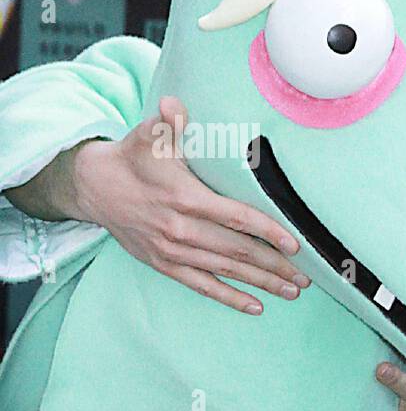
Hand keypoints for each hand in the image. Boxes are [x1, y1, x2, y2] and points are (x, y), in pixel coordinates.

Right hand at [73, 96, 307, 313]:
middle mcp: (180, 229)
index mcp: (184, 198)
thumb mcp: (148, 135)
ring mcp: (172, 250)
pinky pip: (201, 285)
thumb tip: (174, 104)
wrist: (94, 186)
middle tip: (306, 275)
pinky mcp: (164, 264)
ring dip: (261, 283)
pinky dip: (230, 297)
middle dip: (275, 265)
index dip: (268, 232)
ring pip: (225, 271)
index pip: (236, 217)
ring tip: (292, 290)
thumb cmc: (133, 158)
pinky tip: (256, 306)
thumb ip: (170, 122)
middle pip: (237, 250)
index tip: (294, 244)